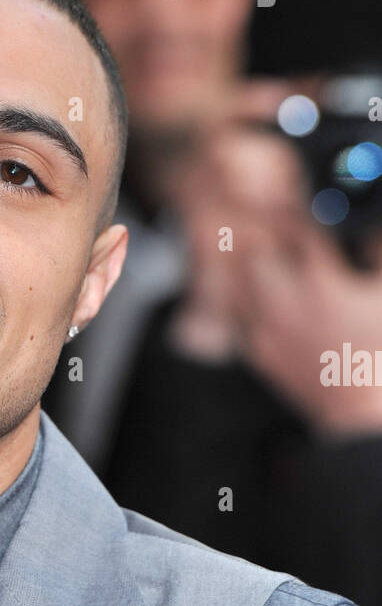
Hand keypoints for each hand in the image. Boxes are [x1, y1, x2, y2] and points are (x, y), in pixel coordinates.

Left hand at [230, 209, 381, 436]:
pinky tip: (269, 300)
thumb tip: (368, 224)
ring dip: (253, 268)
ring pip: (240, 283)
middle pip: (256, 251)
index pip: (296, 227)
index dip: (292, 204)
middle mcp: (284, 306)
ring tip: (273, 262)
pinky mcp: (261, 355)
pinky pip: (239, 317)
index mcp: (320, 285)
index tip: (291, 193)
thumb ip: (378, 250)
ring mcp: (267, 333)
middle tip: (282, 231)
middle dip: (269, 236)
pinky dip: (248, 302)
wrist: (363, 413)